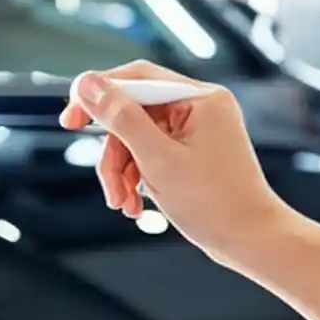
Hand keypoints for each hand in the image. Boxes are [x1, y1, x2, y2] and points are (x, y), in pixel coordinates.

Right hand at [60, 60, 287, 260]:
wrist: (250, 240)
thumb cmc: (216, 203)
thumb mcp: (157, 158)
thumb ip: (119, 117)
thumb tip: (87, 84)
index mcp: (200, 98)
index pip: (135, 79)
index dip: (97, 97)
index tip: (70, 119)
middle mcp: (199, 108)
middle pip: (131, 113)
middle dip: (113, 151)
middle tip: (105, 180)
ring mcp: (195, 131)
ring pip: (134, 138)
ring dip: (121, 171)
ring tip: (124, 202)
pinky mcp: (189, 152)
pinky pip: (147, 154)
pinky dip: (135, 178)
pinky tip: (136, 203)